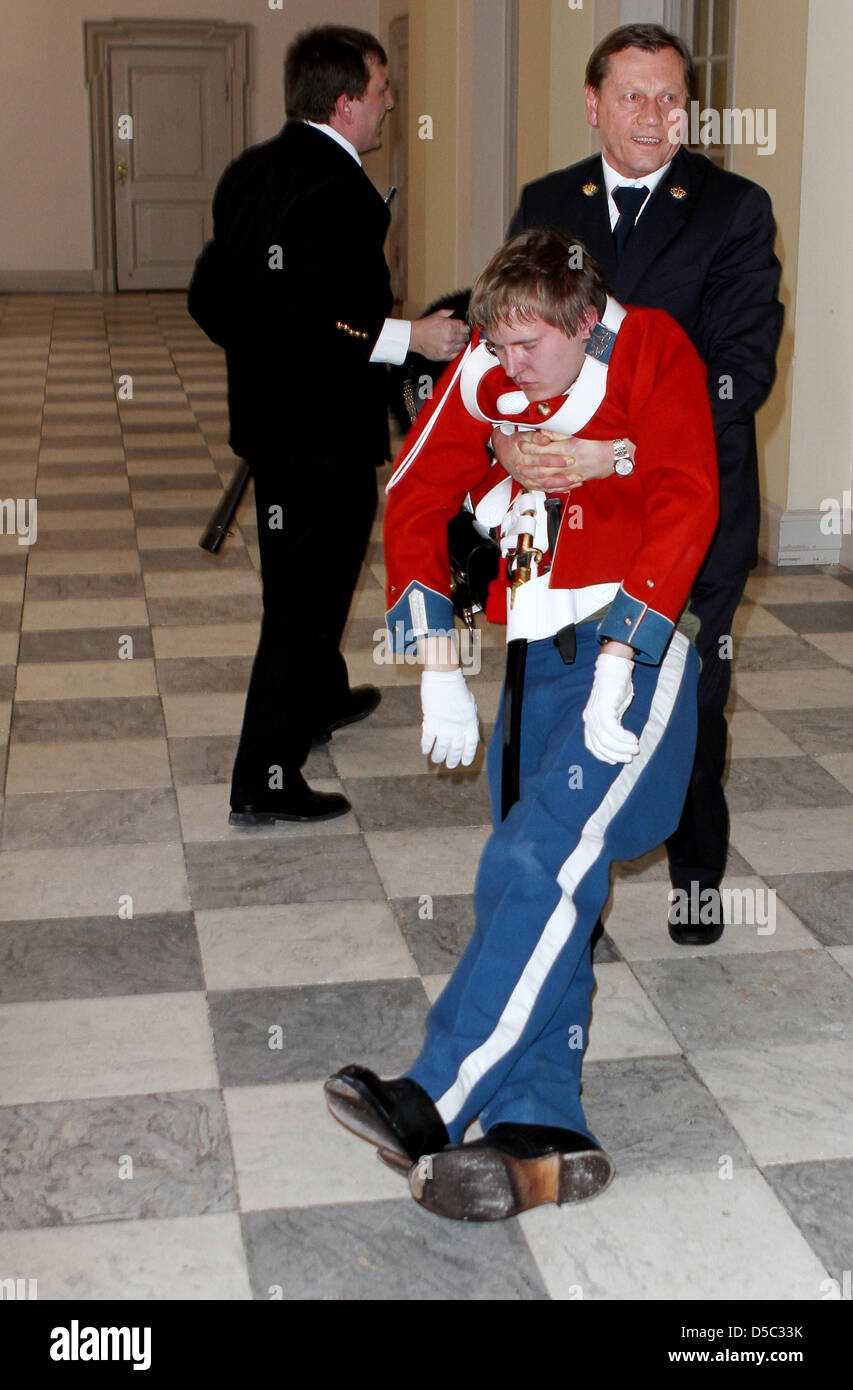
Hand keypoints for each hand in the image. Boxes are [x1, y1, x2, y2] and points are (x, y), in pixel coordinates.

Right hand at [409, 309, 468, 361]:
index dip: (464, 327)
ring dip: (460, 343)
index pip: (465, 327)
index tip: (463, 329)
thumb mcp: (437, 315)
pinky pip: (456, 355)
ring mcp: (447, 347)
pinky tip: (452, 348)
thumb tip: (454, 312)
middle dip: (463, 335)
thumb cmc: (424, 327)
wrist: (414, 337)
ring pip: (462, 346)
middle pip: (465, 337)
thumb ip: (448, 312)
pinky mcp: (444, 355)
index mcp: (450, 325)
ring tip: (454, 341)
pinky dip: (456, 351)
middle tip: (458, 335)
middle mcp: (450, 337)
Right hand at [420, 668, 478, 767]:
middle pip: (456, 749)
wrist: (444, 677)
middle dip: (452, 759)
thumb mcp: (469, 703)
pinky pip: (428, 739)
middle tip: (449, 765)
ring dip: (438, 756)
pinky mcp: (432, 722)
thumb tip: (465, 729)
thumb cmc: (456, 687)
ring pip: (442, 748)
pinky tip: (425, 751)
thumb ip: (467, 718)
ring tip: (436, 761)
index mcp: (470, 722)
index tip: (465, 763)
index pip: (471, 744)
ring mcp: (445, 726)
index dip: (468, 755)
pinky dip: (426, 746)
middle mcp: (459, 727)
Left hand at [490, 429, 633, 492]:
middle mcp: (573, 462)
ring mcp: (577, 473)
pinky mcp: (583, 478)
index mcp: (572, 447)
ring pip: (553, 478)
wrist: (623, 451)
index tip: (521, 444)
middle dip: (530, 464)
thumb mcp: (583, 430)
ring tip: (526, 475)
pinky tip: (544, 486)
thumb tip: (545, 431)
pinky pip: (564, 485)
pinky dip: (553, 486)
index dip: (532, 446)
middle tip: (517, 462)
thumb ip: (563, 430)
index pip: (546, 448)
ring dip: (538, 477)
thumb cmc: (606, 437)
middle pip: (546, 466)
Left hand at [582, 650, 639, 763]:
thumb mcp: (614, 710)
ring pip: (607, 740)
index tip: (617, 760)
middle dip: (616, 754)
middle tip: (630, 756)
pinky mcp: (603, 709)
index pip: (592, 745)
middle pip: (600, 746)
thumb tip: (622, 743)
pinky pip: (612, 731)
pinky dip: (623, 738)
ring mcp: (594, 714)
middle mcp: (589, 719)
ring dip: (622, 747)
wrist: (615, 667)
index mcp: (590, 720)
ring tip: (634, 748)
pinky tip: (633, 738)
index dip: (604, 756)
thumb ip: (614, 725)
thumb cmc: (616, 688)